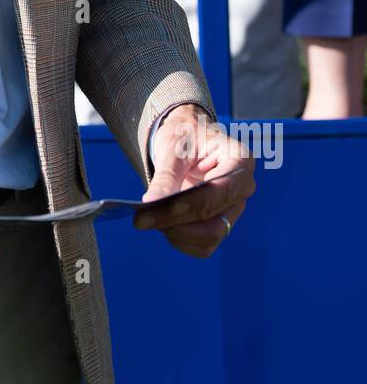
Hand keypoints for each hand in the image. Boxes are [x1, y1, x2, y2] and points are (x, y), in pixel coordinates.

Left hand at [133, 104, 255, 256]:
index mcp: (240, 162)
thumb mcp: (174, 148)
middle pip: (216, 224)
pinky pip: (201, 246)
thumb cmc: (185, 137)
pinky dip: (177, 239)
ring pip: (208, 240)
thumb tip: (151, 203)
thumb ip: (166, 176)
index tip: (158, 205)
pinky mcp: (220, 225)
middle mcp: (242, 191)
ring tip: (147, 218)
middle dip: (176, 225)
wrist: (188, 139)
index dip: (190, 204)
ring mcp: (232, 211)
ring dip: (175, 234)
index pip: (220, 191)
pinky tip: (159, 222)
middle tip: (141, 219)